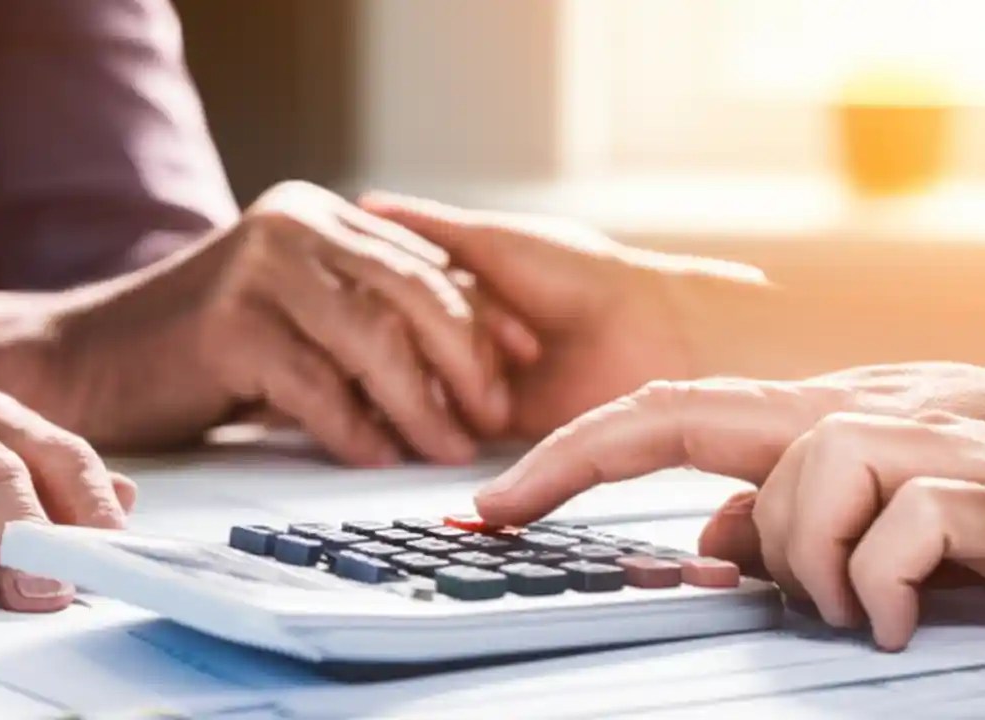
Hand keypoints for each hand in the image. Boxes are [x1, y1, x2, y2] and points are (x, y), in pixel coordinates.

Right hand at [54, 182, 537, 464]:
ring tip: (448, 449)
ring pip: (372, 340)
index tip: (523, 360)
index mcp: (316, 216)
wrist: (87, 360)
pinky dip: (354, 426)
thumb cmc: (199, 346)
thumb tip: (457, 362)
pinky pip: (316, 384)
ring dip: (420, 404)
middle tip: (493, 416)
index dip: (481, 314)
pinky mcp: (226, 324)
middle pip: (411, 293)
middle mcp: (292, 226)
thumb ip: (358, 315)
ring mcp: (257, 269)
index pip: (423, 262)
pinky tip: (378, 456)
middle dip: (465, 360)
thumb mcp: (290, 311)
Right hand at [360, 192, 762, 438]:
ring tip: (386, 383)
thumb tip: (367, 204)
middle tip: (360, 350)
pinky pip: (445, 429)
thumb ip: (428, 230)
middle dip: (382, 351)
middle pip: (394, 345)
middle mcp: (466, 331)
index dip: (365, 296)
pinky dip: (427, 425)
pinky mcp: (498, 425)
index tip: (335, 296)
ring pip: (413, 389)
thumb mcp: (493, 240)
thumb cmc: (581, 276)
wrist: (649, 337)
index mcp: (463, 281)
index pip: (388, 292)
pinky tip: (410, 419)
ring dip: (402, 390)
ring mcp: (479, 378)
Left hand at [472, 366, 984, 649]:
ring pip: (792, 489)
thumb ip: (786, 520)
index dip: (571, 454)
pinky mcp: (970, 486)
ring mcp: (906, 438)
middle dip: (569, 461)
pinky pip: (888, 533)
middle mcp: (843, 412)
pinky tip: (902, 617)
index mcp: (810, 423)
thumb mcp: (866, 522)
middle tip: (497, 511)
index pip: (666, 418)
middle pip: (680, 411)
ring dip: (811, 569)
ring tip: (865, 607)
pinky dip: (883, 590)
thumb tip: (708, 540)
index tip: (490, 500)